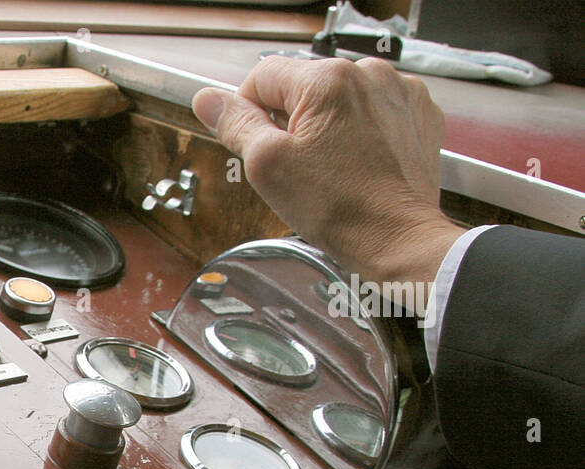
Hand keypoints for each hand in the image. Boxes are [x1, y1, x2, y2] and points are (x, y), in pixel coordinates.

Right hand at [192, 56, 465, 293]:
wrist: (398, 238)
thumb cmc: (339, 208)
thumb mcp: (268, 166)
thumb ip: (236, 124)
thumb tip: (208, 100)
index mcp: (327, 80)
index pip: (262, 76)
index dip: (249, 113)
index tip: (259, 147)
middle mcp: (368, 74)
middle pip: (303, 87)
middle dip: (292, 123)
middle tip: (300, 167)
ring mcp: (398, 91)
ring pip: (337, 99)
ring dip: (327, 126)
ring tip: (333, 168)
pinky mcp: (416, 113)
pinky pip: (371, 110)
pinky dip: (360, 132)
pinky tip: (358, 163)